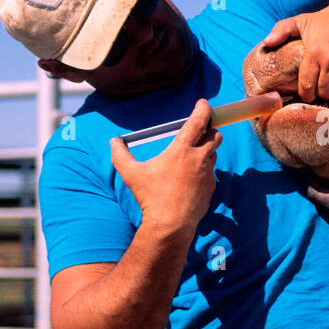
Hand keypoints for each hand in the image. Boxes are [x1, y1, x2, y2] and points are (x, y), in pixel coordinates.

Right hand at [110, 99, 221, 233]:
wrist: (170, 224)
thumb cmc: (151, 197)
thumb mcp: (131, 174)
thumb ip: (120, 155)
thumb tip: (113, 142)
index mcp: (182, 150)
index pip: (199, 121)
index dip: (203, 109)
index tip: (203, 104)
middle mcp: (199, 159)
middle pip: (215, 135)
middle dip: (210, 129)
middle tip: (200, 129)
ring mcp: (208, 174)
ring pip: (213, 154)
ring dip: (206, 150)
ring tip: (191, 155)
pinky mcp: (211, 188)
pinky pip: (211, 174)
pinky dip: (203, 171)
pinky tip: (190, 179)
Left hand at [262, 6, 328, 102]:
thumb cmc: (327, 18)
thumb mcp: (302, 20)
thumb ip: (281, 30)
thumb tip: (267, 42)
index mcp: (313, 52)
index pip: (306, 86)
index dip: (306, 94)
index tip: (309, 93)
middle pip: (323, 91)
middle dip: (321, 94)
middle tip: (322, 89)